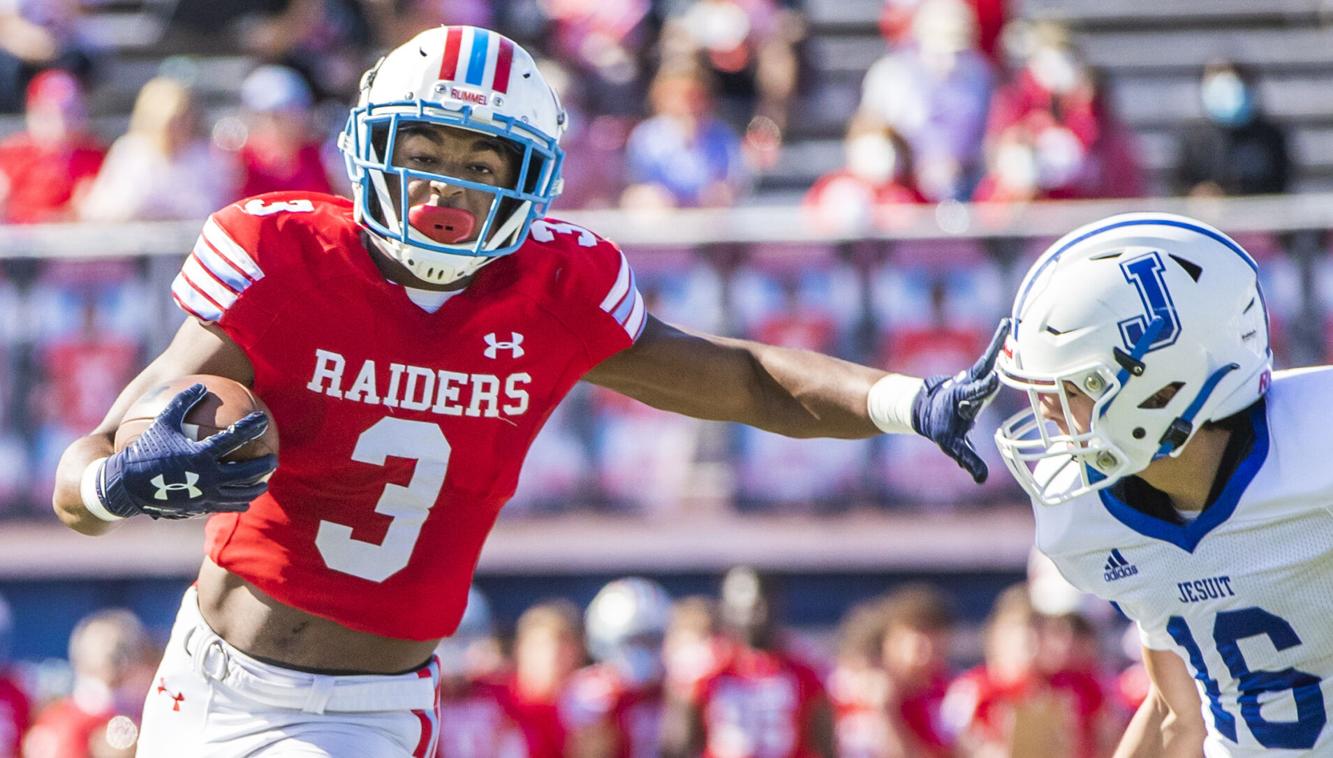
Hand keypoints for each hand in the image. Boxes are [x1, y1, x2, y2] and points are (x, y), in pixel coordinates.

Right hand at [94, 384, 276, 519]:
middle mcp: (207, 476)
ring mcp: (205, 494)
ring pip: (240, 493)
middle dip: (263, 465)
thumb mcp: (162, 423)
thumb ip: (182, 403)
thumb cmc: (144, 451)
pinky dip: (238, 502)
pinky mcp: (200, 507)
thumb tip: (200, 385)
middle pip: (246, 472)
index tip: (262, 420)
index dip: (251, 427)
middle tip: (273, 459)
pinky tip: (244, 500)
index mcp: (200, 454)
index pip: (234, 438)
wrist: (127, 486)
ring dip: (256, 487)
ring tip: (265, 482)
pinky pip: (225, 505)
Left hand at [911, 319, 1011, 482]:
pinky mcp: (977, 373)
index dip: (984, 387)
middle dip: (993, 360)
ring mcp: (972, 377)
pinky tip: (1009, 325)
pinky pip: (990, 357)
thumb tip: (981, 480)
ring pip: (988, 359)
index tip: (994, 378)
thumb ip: (967, 459)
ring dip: (998, 344)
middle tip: (1006, 342)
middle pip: (982, 372)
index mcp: (962, 399)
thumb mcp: (951, 443)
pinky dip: (999, 343)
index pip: (975, 392)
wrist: (924, 407)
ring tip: (1009, 325)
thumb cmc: (939, 426)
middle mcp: (967, 385)